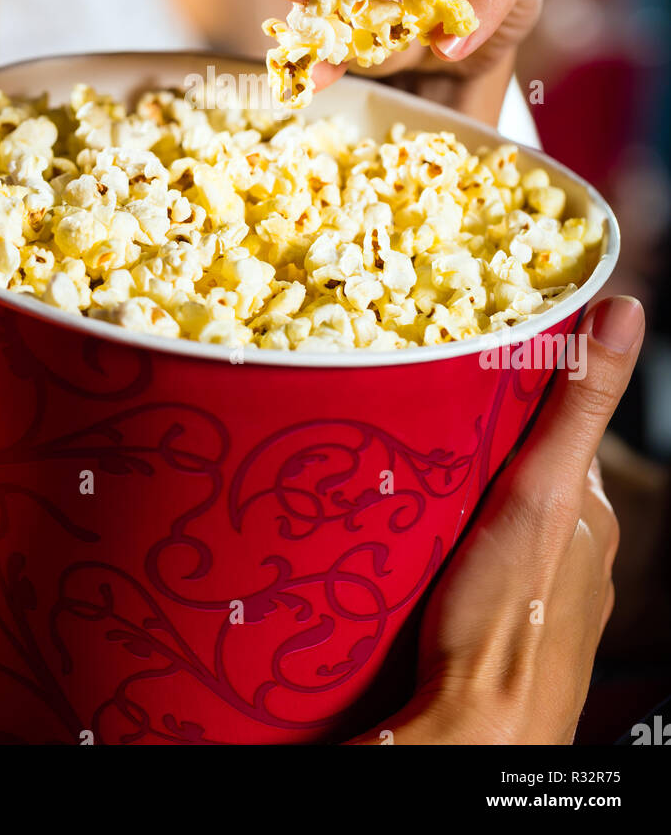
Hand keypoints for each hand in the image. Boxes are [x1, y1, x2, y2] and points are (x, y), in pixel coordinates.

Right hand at [348, 295, 643, 744]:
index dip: (520, 397)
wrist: (473, 733)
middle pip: (528, 476)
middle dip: (483, 451)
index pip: (560, 430)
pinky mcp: (505, 627)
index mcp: (590, 514)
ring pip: (504, 523)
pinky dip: (460, 548)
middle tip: (427, 431)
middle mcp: (579, 555)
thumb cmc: (508, 620)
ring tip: (417, 484)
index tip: (471, 370)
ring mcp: (545, 596)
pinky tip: (423, 548)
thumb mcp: (542, 491)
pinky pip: (485, 567)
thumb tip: (625, 309)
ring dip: (468, 501)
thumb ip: (579, 402)